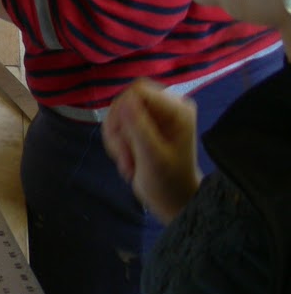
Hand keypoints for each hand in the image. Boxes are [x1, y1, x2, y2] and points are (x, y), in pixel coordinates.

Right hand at [103, 79, 200, 223]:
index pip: (139, 91)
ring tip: (127, 164)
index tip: (119, 136)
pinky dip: (117, 144)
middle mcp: (166, 107)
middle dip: (118, 129)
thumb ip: (139, 127)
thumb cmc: (169, 183)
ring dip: (116, 140)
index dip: (122, 110)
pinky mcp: (143, 126)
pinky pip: (118, 125)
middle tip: (122, 156)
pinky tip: (128, 162)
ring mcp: (154, 117)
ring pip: (118, 114)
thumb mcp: (153, 157)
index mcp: (177, 109)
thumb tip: (123, 100)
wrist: (172, 202)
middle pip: (125, 101)